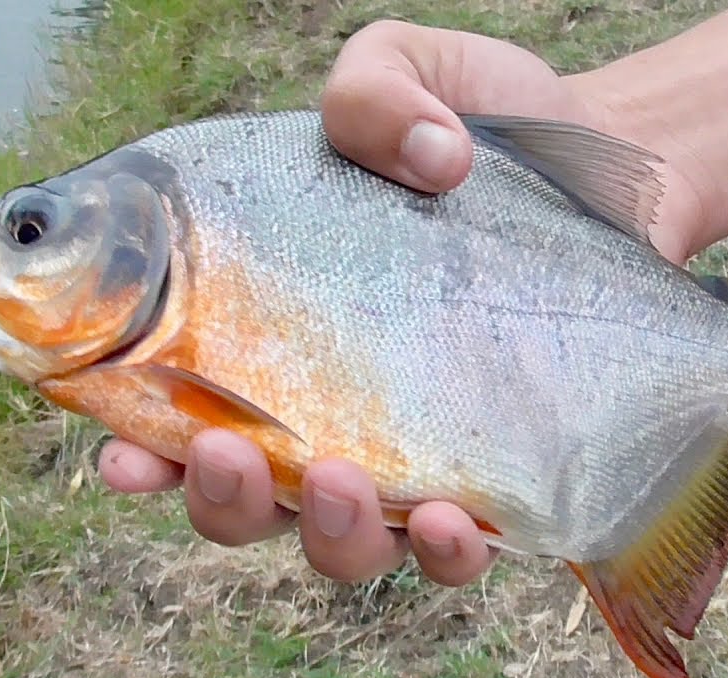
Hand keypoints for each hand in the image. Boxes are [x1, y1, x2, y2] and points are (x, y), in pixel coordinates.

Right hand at [102, 21, 702, 586]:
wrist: (605, 161)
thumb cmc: (484, 126)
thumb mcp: (414, 73)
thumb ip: (379, 91)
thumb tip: (429, 159)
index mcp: (274, 326)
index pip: (180, 408)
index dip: (140, 448)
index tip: (122, 453)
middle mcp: (328, 408)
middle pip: (246, 501)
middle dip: (223, 500)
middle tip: (229, 455)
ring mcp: (408, 451)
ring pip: (343, 543)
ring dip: (328, 534)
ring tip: (338, 485)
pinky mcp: (495, 474)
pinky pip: (456, 548)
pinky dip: (446, 553)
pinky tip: (457, 523)